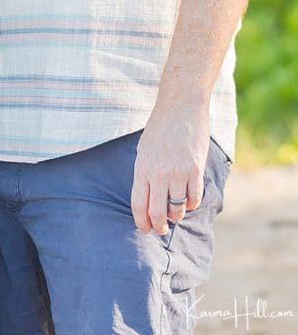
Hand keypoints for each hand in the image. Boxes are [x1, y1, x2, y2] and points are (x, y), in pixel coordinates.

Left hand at [130, 103, 208, 235]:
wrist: (180, 106)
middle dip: (159, 226)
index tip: (145, 229)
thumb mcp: (144, 149)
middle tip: (161, 229)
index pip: (138, 205)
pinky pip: (194, 198)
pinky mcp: (195, 170)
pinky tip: (188, 200)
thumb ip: (145, 173)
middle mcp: (159, 174)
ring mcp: (178, 173)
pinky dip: (191, 204)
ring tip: (175, 214)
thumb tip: (147, 198)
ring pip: (177, 209)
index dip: (142, 222)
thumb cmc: (160, 127)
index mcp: (142, 168)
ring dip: (176, 215)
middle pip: (158, 213)